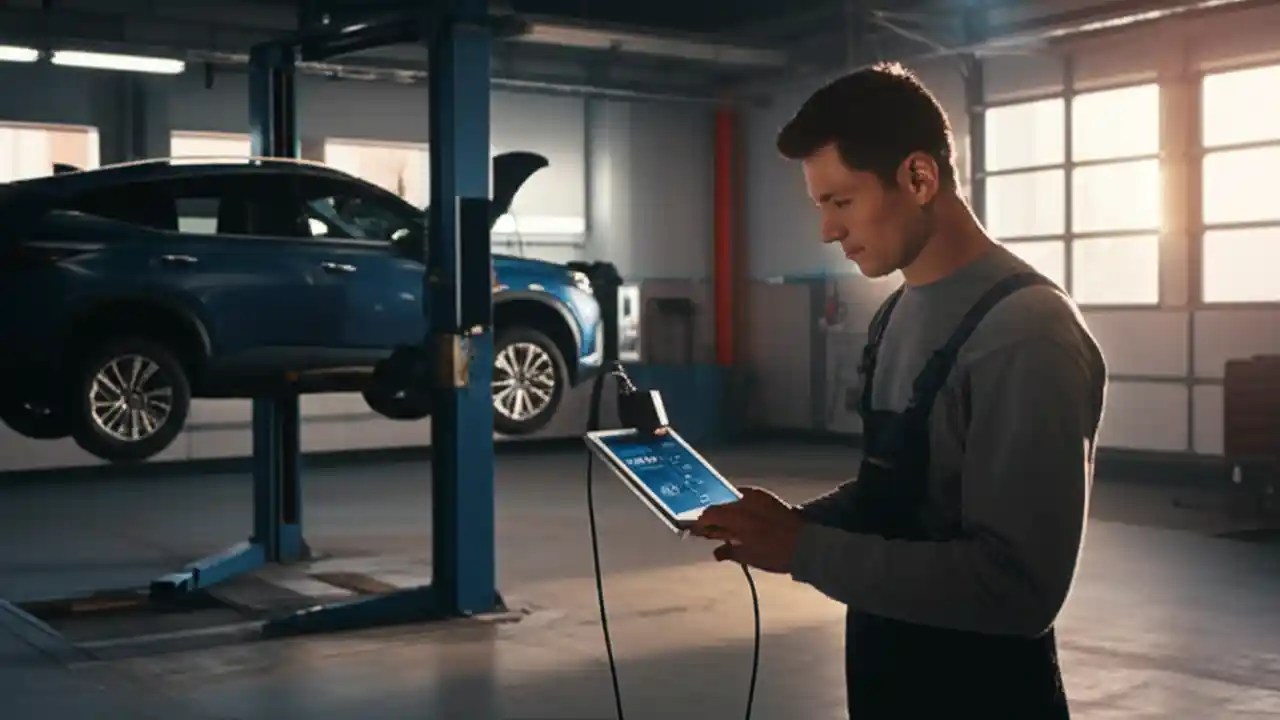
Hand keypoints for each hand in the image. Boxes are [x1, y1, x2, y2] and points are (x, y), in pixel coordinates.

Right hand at [688, 486, 805, 573]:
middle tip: (710, 529)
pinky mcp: (767, 497)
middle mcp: (743, 503)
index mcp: (736, 518)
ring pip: (731, 500)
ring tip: (726, 524)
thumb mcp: (749, 556)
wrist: (806, 545)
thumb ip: (728, 552)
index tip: (697, 531)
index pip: (709, 514)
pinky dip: (739, 504)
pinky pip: (745, 495)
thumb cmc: (775, 554)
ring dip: (725, 510)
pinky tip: (740, 516)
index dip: (701, 523)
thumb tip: (715, 552)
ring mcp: (756, 497)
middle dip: (712, 517)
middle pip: (719, 505)